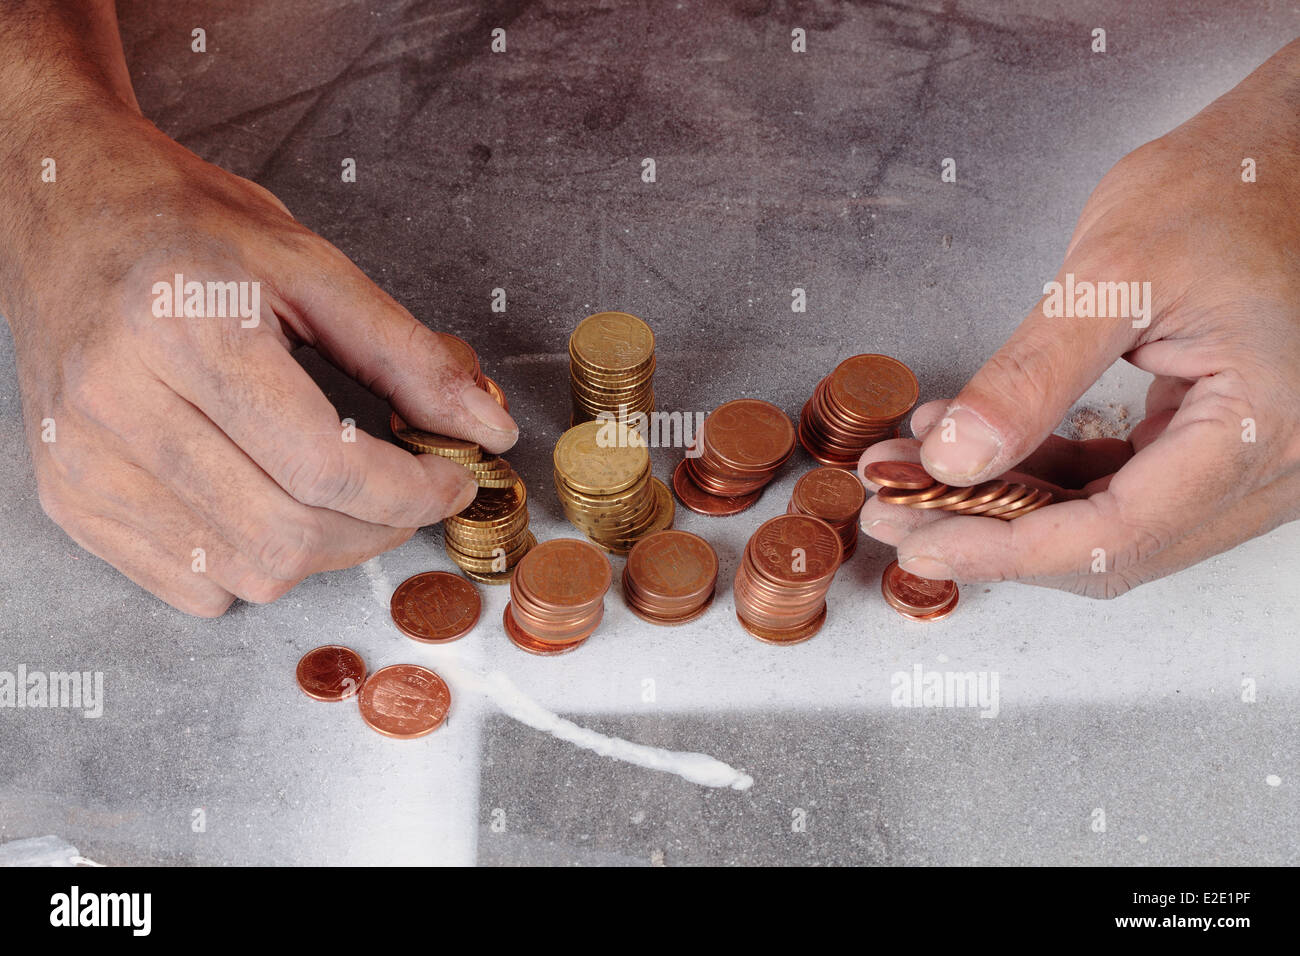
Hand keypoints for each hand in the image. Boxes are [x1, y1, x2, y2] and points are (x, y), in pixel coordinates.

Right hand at [1, 98, 517, 615]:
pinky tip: (267, 498)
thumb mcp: (311, 264)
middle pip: (286, 538)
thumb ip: (406, 354)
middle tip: (409, 491)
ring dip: (324, 549)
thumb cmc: (187, 227)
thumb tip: (486, 428)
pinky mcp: (66, 499)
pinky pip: (194, 585)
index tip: (454, 478)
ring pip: (246, 575)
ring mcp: (80, 463)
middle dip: (378, 529)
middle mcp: (115, 404)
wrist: (66, 210)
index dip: (412, 491)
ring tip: (342, 491)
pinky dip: (255, 562)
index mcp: (182, 327)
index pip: (324, 466)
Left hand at [859, 38, 1299, 596]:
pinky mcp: (1224, 444)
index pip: (1117, 536)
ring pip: (1115, 525)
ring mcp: (1256, 463)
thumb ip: (1030, 378)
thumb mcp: (1112, 275)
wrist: (1280, 156)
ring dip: (1012, 507)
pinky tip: (980, 450)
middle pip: (1113, 548)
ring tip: (920, 471)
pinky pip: (1129, 487)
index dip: (1005, 551)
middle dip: (992, 535)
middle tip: (895, 510)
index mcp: (1263, 431)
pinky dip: (1051, 476)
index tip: (920, 541)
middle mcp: (1276, 467)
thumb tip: (953, 459)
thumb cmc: (1226, 189)